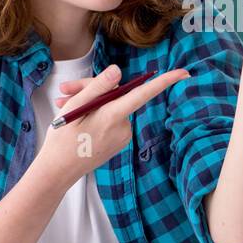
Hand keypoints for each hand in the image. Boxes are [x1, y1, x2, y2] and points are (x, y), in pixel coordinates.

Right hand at [35, 63, 191, 187]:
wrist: (57, 172)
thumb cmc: (62, 138)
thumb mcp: (75, 107)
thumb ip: (98, 87)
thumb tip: (118, 71)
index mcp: (113, 117)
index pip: (144, 94)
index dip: (165, 82)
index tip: (184, 74)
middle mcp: (122, 127)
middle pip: (115, 95)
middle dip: (91, 88)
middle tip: (65, 90)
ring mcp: (122, 136)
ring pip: (111, 105)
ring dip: (89, 101)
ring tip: (64, 104)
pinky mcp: (118, 141)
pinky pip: (110, 118)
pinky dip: (95, 113)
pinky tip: (76, 117)